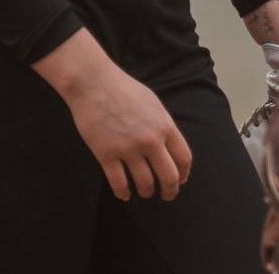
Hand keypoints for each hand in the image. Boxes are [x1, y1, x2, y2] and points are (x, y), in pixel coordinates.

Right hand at [36, 29, 191, 200]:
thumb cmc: (124, 90)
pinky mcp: (106, 155)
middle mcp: (150, 141)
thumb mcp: (153, 104)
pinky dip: (124, 193)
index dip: (184, 174)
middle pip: (169, 176)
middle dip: (170, 190)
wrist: (94, 84)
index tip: (181, 180)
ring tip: (144, 192)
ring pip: (145, 183)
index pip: (184, 158)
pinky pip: (119, 183)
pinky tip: (125, 194)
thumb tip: (170, 148)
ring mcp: (128, 149)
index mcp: (164, 126)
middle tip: (167, 195)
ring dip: (146, 191)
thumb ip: (163, 126)